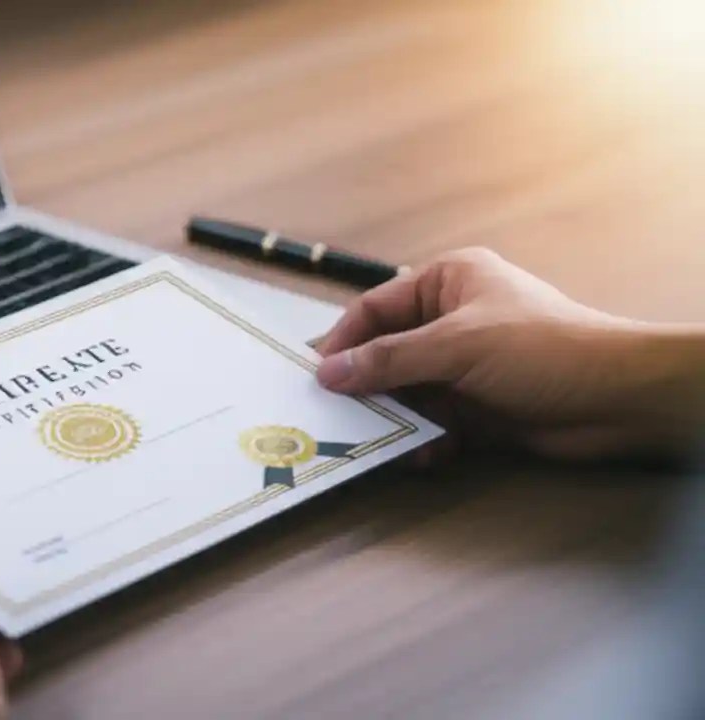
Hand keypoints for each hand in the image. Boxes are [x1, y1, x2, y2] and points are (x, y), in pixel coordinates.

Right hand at [315, 247, 704, 461]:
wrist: (618, 399)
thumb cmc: (543, 350)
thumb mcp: (457, 345)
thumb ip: (389, 359)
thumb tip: (327, 373)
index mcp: (448, 282)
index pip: (376, 307)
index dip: (342, 339)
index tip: (313, 373)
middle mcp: (452, 320)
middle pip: (386, 352)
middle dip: (362, 384)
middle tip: (327, 412)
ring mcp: (465, 366)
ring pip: (406, 392)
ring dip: (391, 417)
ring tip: (367, 439)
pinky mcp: (478, 408)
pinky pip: (432, 422)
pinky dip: (422, 439)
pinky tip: (419, 454)